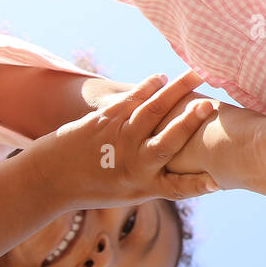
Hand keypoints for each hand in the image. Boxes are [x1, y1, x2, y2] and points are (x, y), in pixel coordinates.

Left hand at [30, 71, 218, 207]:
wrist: (48, 180)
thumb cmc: (97, 186)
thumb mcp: (131, 191)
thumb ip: (160, 178)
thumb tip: (199, 174)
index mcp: (143, 186)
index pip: (177, 188)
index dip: (198, 185)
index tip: (217, 180)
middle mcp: (132, 164)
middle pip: (166, 143)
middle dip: (188, 124)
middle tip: (209, 105)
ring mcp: (117, 140)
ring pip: (150, 112)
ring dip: (174, 91)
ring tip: (196, 75)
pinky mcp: (102, 120)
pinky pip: (129, 100)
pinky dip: (147, 87)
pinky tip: (161, 77)